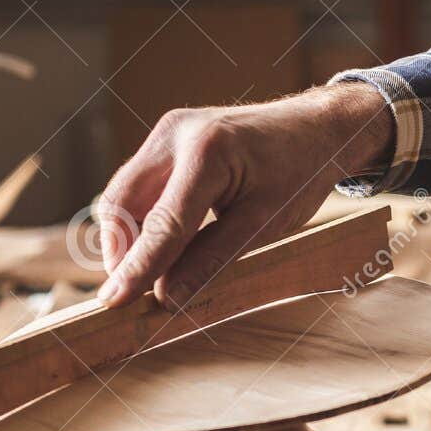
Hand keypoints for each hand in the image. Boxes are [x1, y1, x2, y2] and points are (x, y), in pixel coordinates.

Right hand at [96, 83, 393, 308]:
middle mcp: (176, 135)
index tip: (115, 302)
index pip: (163, 222)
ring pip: (124, 194)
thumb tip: (167, 297)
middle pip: (122, 201)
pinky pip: (139, 186)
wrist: (315, 128)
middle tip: (126, 295)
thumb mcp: (264, 223)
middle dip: (120, 251)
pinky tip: (156, 248)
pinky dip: (141, 220)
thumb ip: (212, 258)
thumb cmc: (299, 173)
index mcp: (208, 153)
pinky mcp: (167, 142)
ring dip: (126, 237)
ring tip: (142, 277)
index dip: (137, 267)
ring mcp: (168, 134)